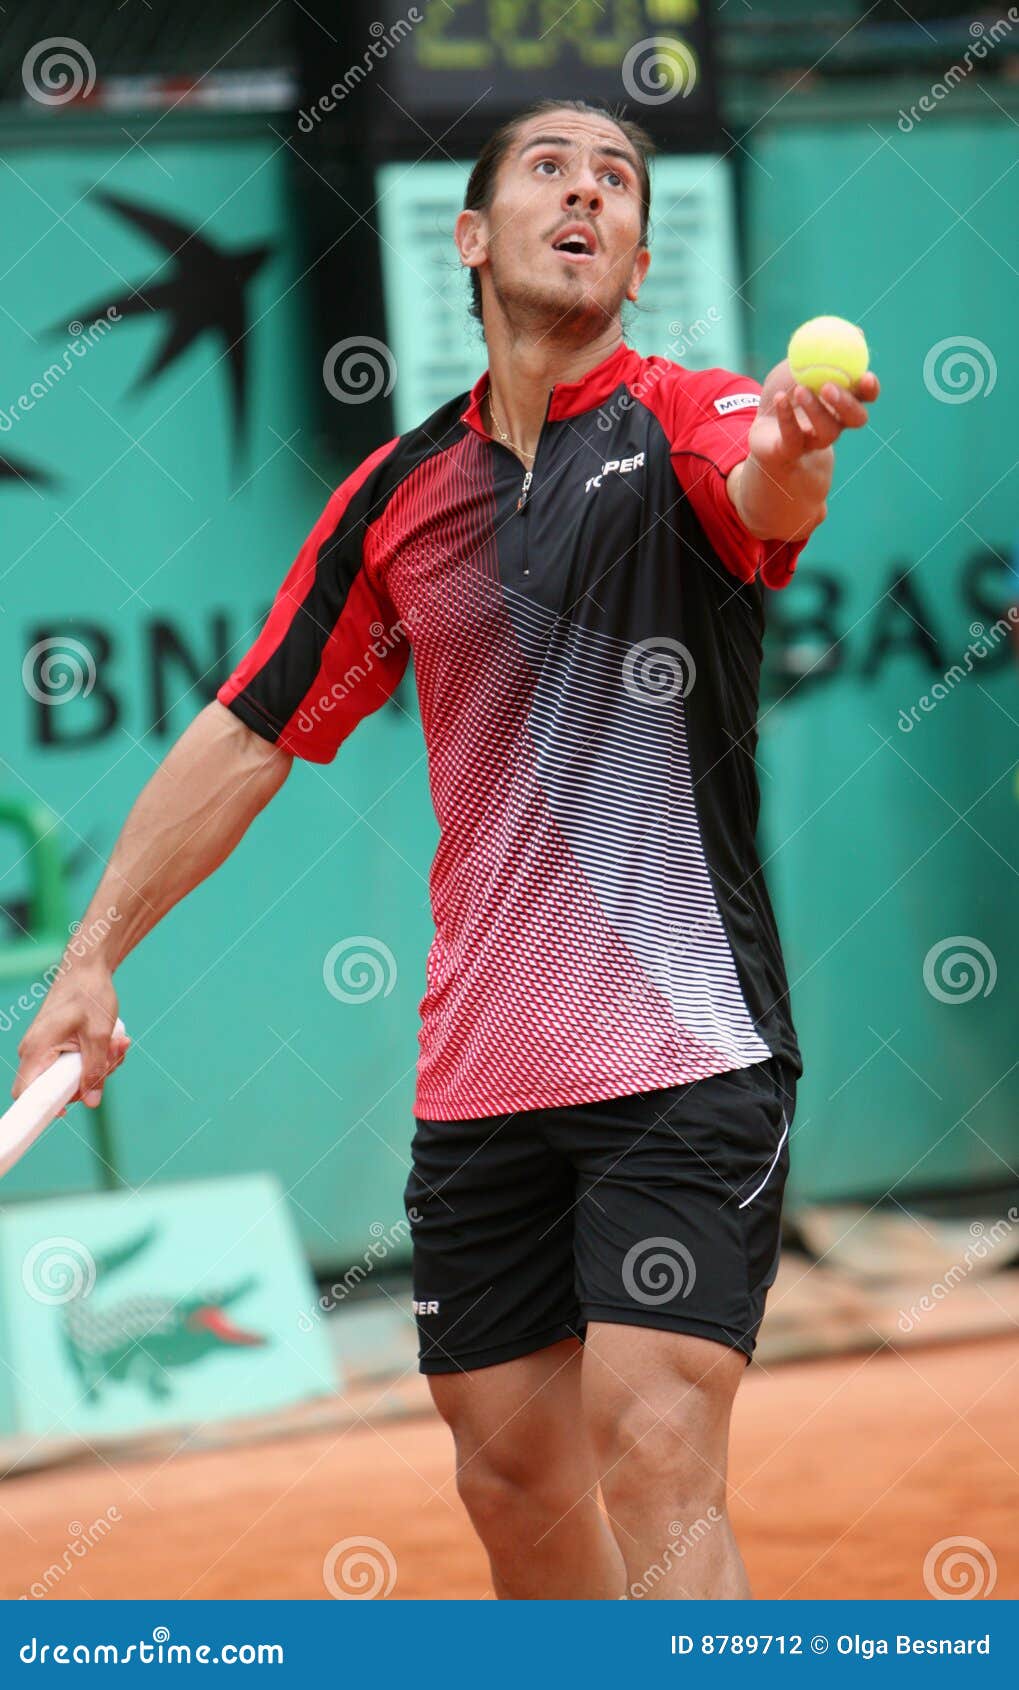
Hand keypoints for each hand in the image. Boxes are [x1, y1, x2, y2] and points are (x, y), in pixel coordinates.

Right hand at [13, 969, 129, 1112]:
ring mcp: (46, 1050)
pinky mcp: (58, 1047)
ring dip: (99, 1067)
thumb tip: (91, 1102)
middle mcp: (35, 1053)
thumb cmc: (90, 995)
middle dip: (89, 1080)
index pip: (26, 1093)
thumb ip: (94, 1070)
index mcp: (37, 1050)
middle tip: (114, 1059)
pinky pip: (74, 1064)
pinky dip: (96, 1058)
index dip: (43, 1108)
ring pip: (70, 1077)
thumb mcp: (99, 1035)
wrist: (87, 969)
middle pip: (56, 1089)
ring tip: (119, 1043)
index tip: (70, 1110)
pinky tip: (114, 1042)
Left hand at [750, 356, 879, 466]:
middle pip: (855, 418)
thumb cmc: (785, 392)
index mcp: (842, 401)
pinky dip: (787, 417)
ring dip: (816, 410)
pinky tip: (779, 398)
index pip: (866, 397)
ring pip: (828, 431)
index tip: (866, 376)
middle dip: (846, 403)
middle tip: (828, 386)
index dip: (870, 389)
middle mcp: (835, 423)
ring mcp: (815, 440)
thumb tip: (856, 331)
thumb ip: (821, 351)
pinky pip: (793, 438)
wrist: (760, 426)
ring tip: (800, 390)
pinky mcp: (791, 452)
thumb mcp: (799, 365)